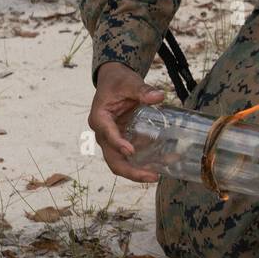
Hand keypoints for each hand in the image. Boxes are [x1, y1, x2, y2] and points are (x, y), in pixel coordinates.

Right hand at [88, 62, 165, 182]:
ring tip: (156, 175)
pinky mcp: (121, 141)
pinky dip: (141, 163)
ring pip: (119, 162)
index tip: (131, 151)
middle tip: (151, 176)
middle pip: (112, 158)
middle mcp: (102, 134)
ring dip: (136, 171)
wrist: (114, 81)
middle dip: (130, 171)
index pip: (107, 134)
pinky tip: (159, 166)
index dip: (118, 144)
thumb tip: (158, 96)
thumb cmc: (118, 82)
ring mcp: (111, 140)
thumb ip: (142, 90)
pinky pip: (129, 157)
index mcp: (99, 118)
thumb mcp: (129, 82)